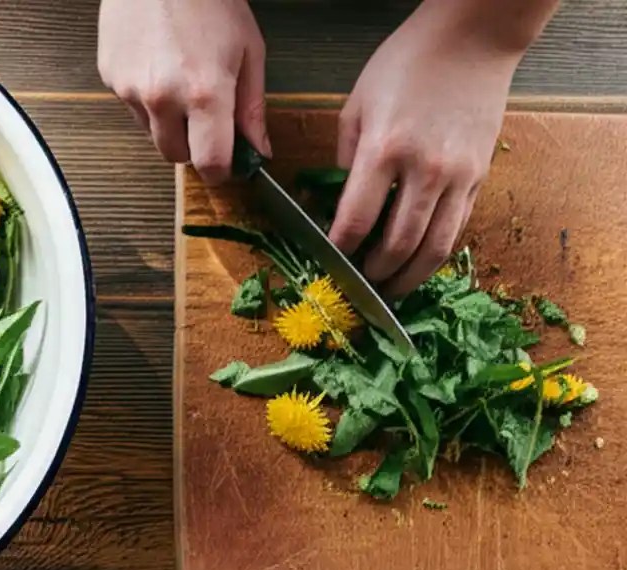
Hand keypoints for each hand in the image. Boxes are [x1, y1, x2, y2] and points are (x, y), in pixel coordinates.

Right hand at [98, 0, 268, 182]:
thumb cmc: (210, 0)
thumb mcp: (248, 50)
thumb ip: (252, 107)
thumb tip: (259, 149)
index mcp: (205, 94)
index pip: (210, 164)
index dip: (221, 170)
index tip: (227, 163)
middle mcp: (164, 99)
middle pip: (176, 156)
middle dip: (193, 145)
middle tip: (206, 115)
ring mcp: (131, 90)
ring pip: (152, 133)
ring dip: (168, 122)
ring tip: (179, 80)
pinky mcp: (110, 79)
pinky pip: (132, 107)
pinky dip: (147, 98)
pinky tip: (158, 65)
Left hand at [331, 0, 555, 296]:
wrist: (471, 39)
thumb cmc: (406, 65)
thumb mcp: (356, 106)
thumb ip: (345, 160)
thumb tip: (336, 205)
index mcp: (384, 150)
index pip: (356, 221)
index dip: (340, 250)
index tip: (328, 262)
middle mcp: (424, 169)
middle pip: (397, 244)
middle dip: (373, 274)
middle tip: (357, 287)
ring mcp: (458, 176)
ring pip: (434, 247)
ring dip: (408, 277)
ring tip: (388, 291)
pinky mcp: (480, 177)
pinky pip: (457, 228)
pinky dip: (435, 253)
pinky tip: (418, 263)